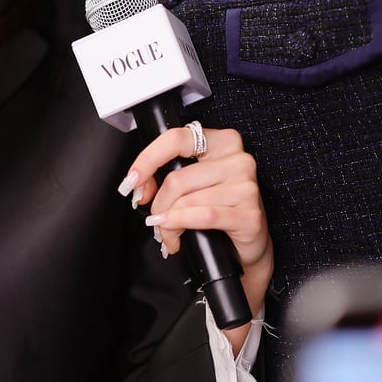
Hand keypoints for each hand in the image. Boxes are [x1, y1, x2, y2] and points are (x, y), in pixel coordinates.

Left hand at [123, 124, 273, 350]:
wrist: (249, 242)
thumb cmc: (219, 208)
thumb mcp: (192, 184)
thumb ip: (167, 176)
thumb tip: (141, 185)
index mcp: (222, 142)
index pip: (177, 139)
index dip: (148, 159)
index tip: (132, 180)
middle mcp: (238, 159)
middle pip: (177, 178)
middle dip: (158, 204)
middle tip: (155, 219)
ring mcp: (246, 186)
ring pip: (186, 201)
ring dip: (168, 223)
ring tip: (169, 234)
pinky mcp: (249, 214)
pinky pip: (202, 216)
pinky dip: (180, 226)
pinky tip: (175, 236)